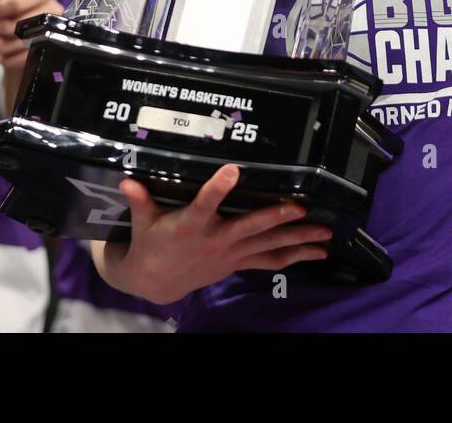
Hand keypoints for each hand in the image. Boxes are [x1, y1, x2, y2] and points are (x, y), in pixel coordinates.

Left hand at [0, 0, 62, 69]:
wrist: (32, 30)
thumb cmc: (17, 9)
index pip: (16, 4)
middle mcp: (53, 12)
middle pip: (13, 25)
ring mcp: (52, 35)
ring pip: (13, 44)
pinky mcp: (44, 54)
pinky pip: (16, 60)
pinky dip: (1, 56)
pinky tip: (0, 50)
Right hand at [97, 165, 330, 303]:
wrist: (155, 281)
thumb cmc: (150, 242)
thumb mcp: (142, 221)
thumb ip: (140, 199)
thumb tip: (126, 178)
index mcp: (191, 224)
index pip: (205, 203)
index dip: (219, 187)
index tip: (233, 170)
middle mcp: (215, 239)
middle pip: (250, 227)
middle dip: (276, 217)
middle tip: (300, 208)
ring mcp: (230, 254)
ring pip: (268, 246)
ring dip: (298, 239)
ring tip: (324, 234)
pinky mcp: (238, 262)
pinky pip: (270, 261)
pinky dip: (294, 257)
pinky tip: (316, 253)